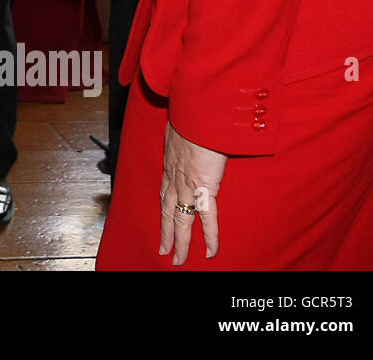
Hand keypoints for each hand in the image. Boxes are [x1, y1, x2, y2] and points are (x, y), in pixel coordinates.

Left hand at [159, 121, 226, 264]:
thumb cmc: (191, 115)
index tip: (163, 220)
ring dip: (178, 241)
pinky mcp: (204, 187)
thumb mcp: (181, 125)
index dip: (164, 207)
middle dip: (165, 232)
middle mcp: (174, 177)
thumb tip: (189, 127)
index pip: (164, 191)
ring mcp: (187, 185)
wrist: (197, 114)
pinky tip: (209, 252)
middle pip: (167, 211)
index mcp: (170, 164)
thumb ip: (184, 133)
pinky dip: (209, 237)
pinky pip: (207, 219)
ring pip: (181, 220)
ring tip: (177, 259)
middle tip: (163, 250)